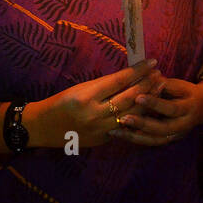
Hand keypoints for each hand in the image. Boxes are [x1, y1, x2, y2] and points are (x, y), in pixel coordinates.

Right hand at [28, 58, 164, 148]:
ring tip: (159, 88)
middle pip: (129, 97)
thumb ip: (103, 86)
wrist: (43, 127)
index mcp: (87, 96)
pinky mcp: (103, 140)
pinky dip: (138, 116)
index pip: (119, 81)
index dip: (138, 71)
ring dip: (148, 100)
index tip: (151, 62)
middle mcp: (95, 114)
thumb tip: (129, 78)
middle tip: (159, 74)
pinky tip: (148, 108)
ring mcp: (100, 130)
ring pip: (132, 114)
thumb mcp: (79, 88)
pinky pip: (125, 127)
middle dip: (147, 84)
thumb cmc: (60, 102)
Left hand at [108, 76, 202, 146]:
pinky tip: (120, 135)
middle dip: (142, 124)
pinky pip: (150, 142)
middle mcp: (183, 125)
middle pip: (162, 129)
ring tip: (115, 131)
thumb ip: (162, 84)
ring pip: (154, 140)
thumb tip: (144, 77)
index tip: (137, 97)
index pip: (171, 108)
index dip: (155, 103)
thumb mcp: (178, 85)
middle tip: (123, 118)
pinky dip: (135, 139)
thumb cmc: (185, 92)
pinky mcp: (167, 140)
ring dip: (134, 136)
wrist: (202, 107)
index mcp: (188, 109)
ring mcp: (176, 135)